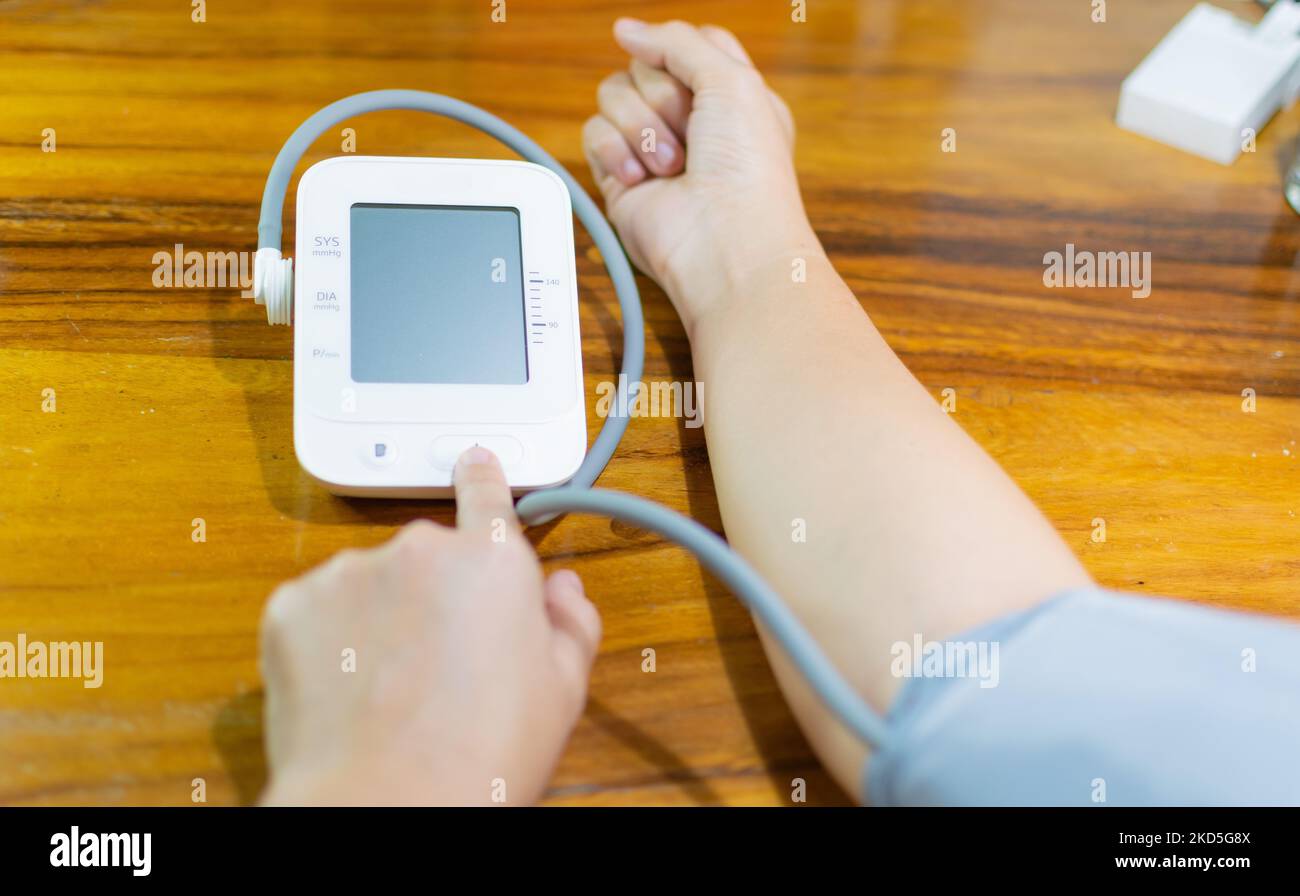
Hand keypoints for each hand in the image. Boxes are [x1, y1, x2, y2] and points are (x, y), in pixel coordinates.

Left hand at [258, 447, 600, 805]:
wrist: (386, 803)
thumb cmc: (481, 756)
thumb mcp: (562, 692)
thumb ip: (569, 623)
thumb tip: (562, 590)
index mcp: (492, 559)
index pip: (486, 494)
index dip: (482, 478)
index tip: (475, 464)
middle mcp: (419, 548)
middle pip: (428, 556)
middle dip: (433, 595)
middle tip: (444, 663)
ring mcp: (349, 573)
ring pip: (368, 584)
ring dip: (378, 617)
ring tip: (392, 689)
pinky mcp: (292, 606)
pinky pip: (317, 612)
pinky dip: (329, 641)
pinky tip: (349, 690)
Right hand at [582, 18, 818, 334]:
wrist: (725, 242)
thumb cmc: (747, 170)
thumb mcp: (731, 78)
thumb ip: (676, 42)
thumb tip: (625, 29)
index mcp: (729, 97)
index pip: (689, 46)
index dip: (681, 53)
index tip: (691, 78)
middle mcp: (691, 122)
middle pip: (645, 66)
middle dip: (663, 96)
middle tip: (690, 131)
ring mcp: (652, 149)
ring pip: (613, 94)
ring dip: (641, 125)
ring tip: (671, 164)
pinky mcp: (621, 178)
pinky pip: (593, 132)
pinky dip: (616, 151)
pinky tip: (642, 178)